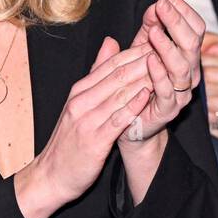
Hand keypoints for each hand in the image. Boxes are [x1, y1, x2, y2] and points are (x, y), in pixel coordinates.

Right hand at [13, 37, 153, 217]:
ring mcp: (87, 120)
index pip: (109, 66)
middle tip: (166, 47)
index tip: (155, 42)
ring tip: (164, 66)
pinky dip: (133, 105)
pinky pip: (117, 119)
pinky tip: (148, 95)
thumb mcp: (78, 104)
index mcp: (79, 92)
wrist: (51, 174)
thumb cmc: (68, 141)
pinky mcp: (94, 140)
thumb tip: (111, 43)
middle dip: (142, 61)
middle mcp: (81, 102)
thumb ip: (96, 75)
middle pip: (116, 76)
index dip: (134, 52)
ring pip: (119, 94)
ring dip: (142, 79)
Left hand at [121, 0, 204, 144]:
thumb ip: (148, 30)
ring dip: (168, 46)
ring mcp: (180, 91)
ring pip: (183, 65)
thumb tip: (154, 5)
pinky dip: (159, 73)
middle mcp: (188, 72)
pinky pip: (167, 90)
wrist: (131, 123)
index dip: (182, 12)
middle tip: (162, 6)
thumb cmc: (137, 84)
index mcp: (185, 56)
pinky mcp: (168, 108)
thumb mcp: (141, 51)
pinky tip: (149, 59)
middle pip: (192, 43)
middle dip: (177, 22)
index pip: (194, 29)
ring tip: (154, 30)